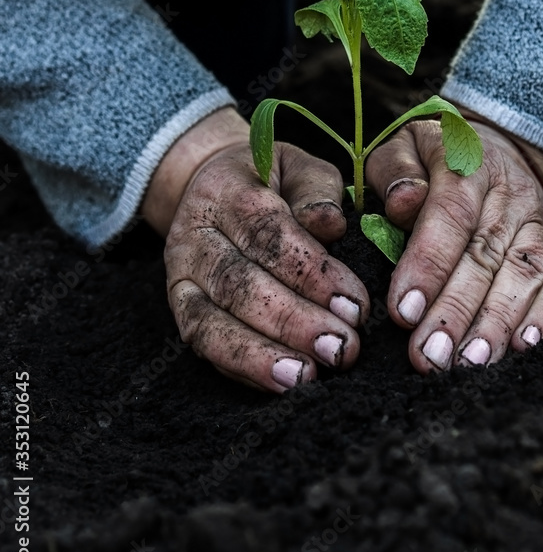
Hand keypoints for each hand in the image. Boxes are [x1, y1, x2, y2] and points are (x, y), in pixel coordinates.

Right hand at [142, 108, 368, 391]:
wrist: (210, 185)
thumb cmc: (273, 181)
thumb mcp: (299, 167)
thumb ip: (317, 190)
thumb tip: (331, 225)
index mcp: (226, 190)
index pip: (268, 233)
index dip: (312, 273)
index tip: (356, 305)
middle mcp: (194, 233)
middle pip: (240, 283)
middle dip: (294, 320)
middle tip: (342, 348)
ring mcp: (180, 274)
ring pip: (212, 320)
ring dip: (262, 354)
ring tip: (308, 376)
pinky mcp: (178, 308)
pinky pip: (203, 344)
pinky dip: (242, 368)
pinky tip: (280, 384)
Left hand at [365, 114, 542, 371]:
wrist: (494, 145)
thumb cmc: (433, 156)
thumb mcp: (402, 144)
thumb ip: (395, 171)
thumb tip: (401, 204)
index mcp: (466, 165)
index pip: (449, 216)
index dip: (428, 265)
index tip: (404, 311)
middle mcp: (508, 196)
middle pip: (484, 256)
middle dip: (457, 312)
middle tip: (430, 356)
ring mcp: (537, 223)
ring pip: (522, 275)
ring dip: (498, 324)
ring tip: (472, 363)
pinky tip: (524, 347)